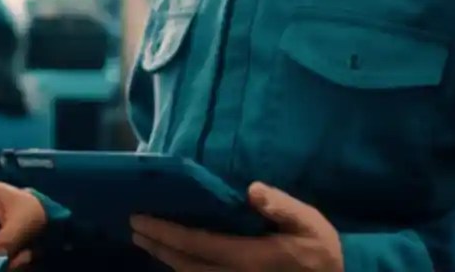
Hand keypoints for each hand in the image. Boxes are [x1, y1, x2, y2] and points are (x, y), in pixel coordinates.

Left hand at [131, 182, 342, 271]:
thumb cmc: (320, 249)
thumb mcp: (308, 222)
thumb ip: (280, 206)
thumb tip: (252, 190)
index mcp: (249, 258)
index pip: (196, 245)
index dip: (166, 233)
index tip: (141, 219)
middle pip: (185, 265)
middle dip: (157, 246)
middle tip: (134, 226)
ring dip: (165, 259)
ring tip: (146, 240)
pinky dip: (183, 268)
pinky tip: (174, 256)